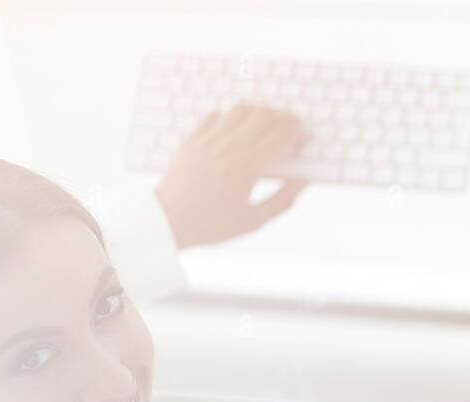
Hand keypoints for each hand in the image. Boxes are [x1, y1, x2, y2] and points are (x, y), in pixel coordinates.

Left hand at [154, 103, 310, 249]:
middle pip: (265, 114)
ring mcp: (209, 139)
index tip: (302, 138)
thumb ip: (282, 201)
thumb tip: (303, 182)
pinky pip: (215, 114)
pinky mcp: (192, 138)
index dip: (298, 131)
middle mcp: (230, 145)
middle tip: (288, 129)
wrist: (167, 222)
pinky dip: (231, 116)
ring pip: (242, 109)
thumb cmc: (209, 225)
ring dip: (258, 112)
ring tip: (264, 125)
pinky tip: (234, 129)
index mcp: (248, 165)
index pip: (282, 133)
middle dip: (283, 118)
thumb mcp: (251, 222)